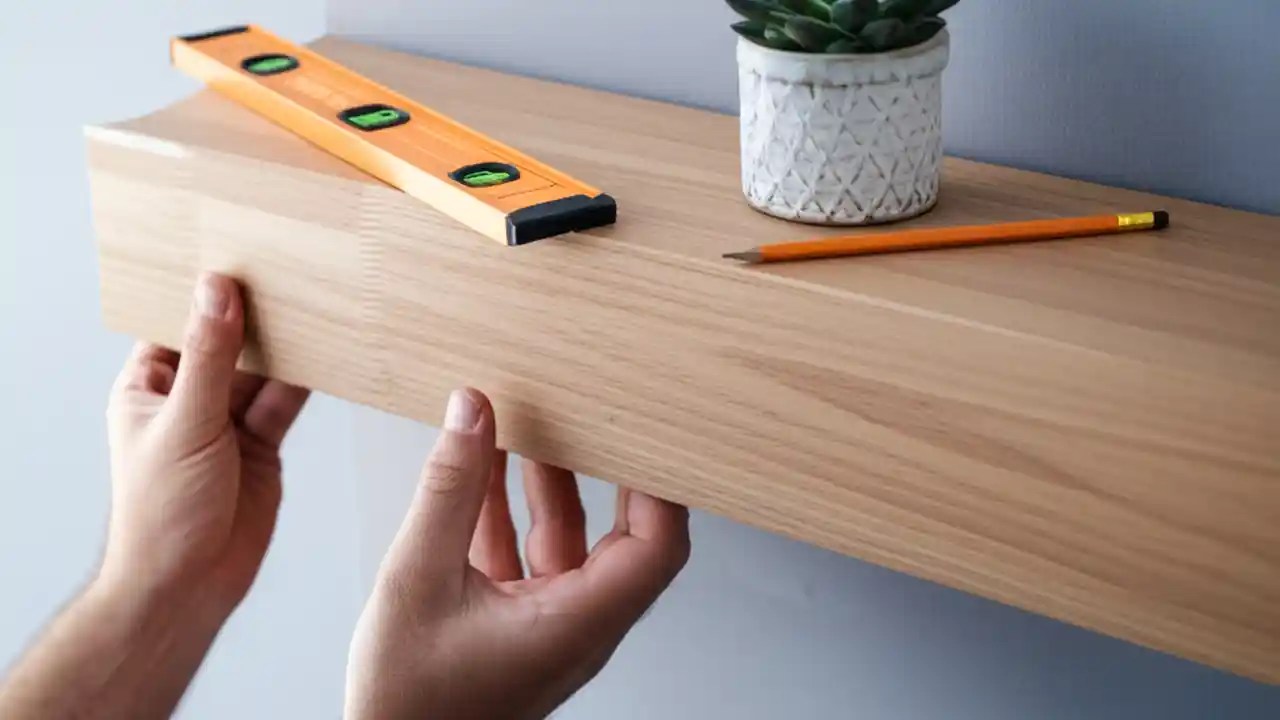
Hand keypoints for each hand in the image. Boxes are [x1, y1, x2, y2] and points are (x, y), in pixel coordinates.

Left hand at [101, 272, 308, 613]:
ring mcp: (226, 422)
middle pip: (227, 343)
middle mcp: (188, 400)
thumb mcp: (186, 422)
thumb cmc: (160, 515)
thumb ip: (210, 356)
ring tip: (315, 306)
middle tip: (288, 272)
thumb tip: (217, 291)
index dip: (204, 292)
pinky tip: (327, 355)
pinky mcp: (261, 445)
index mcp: (148, 387)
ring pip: (262, 371)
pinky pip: (286, 402)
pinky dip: (307, 381)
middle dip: (255, 315)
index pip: (177, 324)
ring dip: (286, 347)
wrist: (189, 586)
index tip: (237, 254)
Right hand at [345, 388, 690, 719]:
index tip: (646, 432)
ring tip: (523, 423)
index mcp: (577, 623)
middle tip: (589, 412)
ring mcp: (548, 627)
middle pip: (619, 535)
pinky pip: (526, 556)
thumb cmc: (408, 707)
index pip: (657, 547)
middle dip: (603, 468)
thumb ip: (448, 491)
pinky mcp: (516, 625)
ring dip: (544, 482)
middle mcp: (576, 626)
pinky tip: (480, 469)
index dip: (660, 486)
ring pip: (565, 539)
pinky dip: (507, 512)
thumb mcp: (416, 581)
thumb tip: (472, 413)